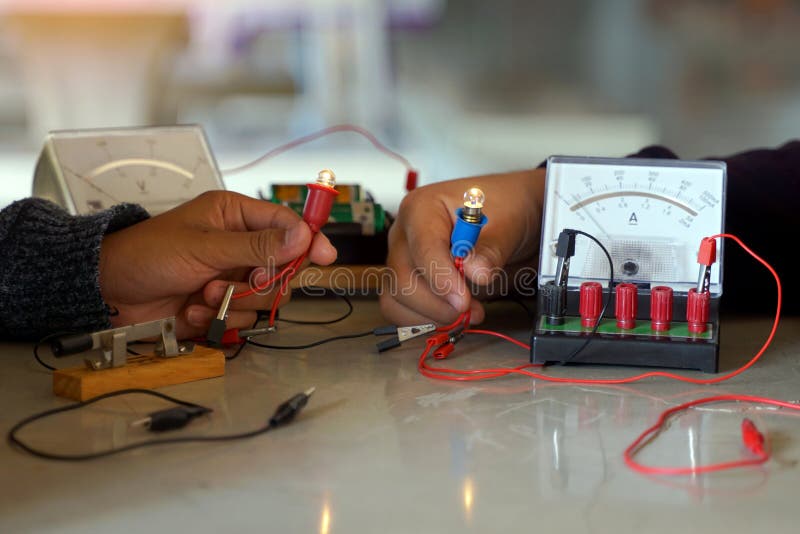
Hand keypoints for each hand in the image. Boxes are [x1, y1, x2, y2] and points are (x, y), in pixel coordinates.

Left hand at [99, 191, 336, 338]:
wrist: (108, 293)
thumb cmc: (148, 254)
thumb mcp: (205, 247)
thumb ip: (257, 245)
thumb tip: (303, 235)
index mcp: (236, 218)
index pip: (287, 225)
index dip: (308, 240)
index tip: (326, 256)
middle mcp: (239, 248)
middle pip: (283, 270)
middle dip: (259, 284)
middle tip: (237, 284)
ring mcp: (231, 279)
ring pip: (265, 301)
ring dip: (233, 305)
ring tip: (201, 298)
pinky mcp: (220, 307)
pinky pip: (242, 321)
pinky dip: (217, 321)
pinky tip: (191, 313)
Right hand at [380, 168, 544, 324]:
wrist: (507, 220)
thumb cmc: (503, 210)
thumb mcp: (507, 225)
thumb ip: (491, 249)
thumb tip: (476, 273)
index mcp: (422, 208)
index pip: (422, 248)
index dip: (441, 278)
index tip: (464, 299)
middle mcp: (405, 233)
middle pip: (403, 279)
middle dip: (436, 303)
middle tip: (470, 310)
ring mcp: (403, 258)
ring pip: (396, 298)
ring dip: (431, 315)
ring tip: (467, 314)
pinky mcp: (408, 280)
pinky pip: (401, 309)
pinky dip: (426, 320)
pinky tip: (454, 316)